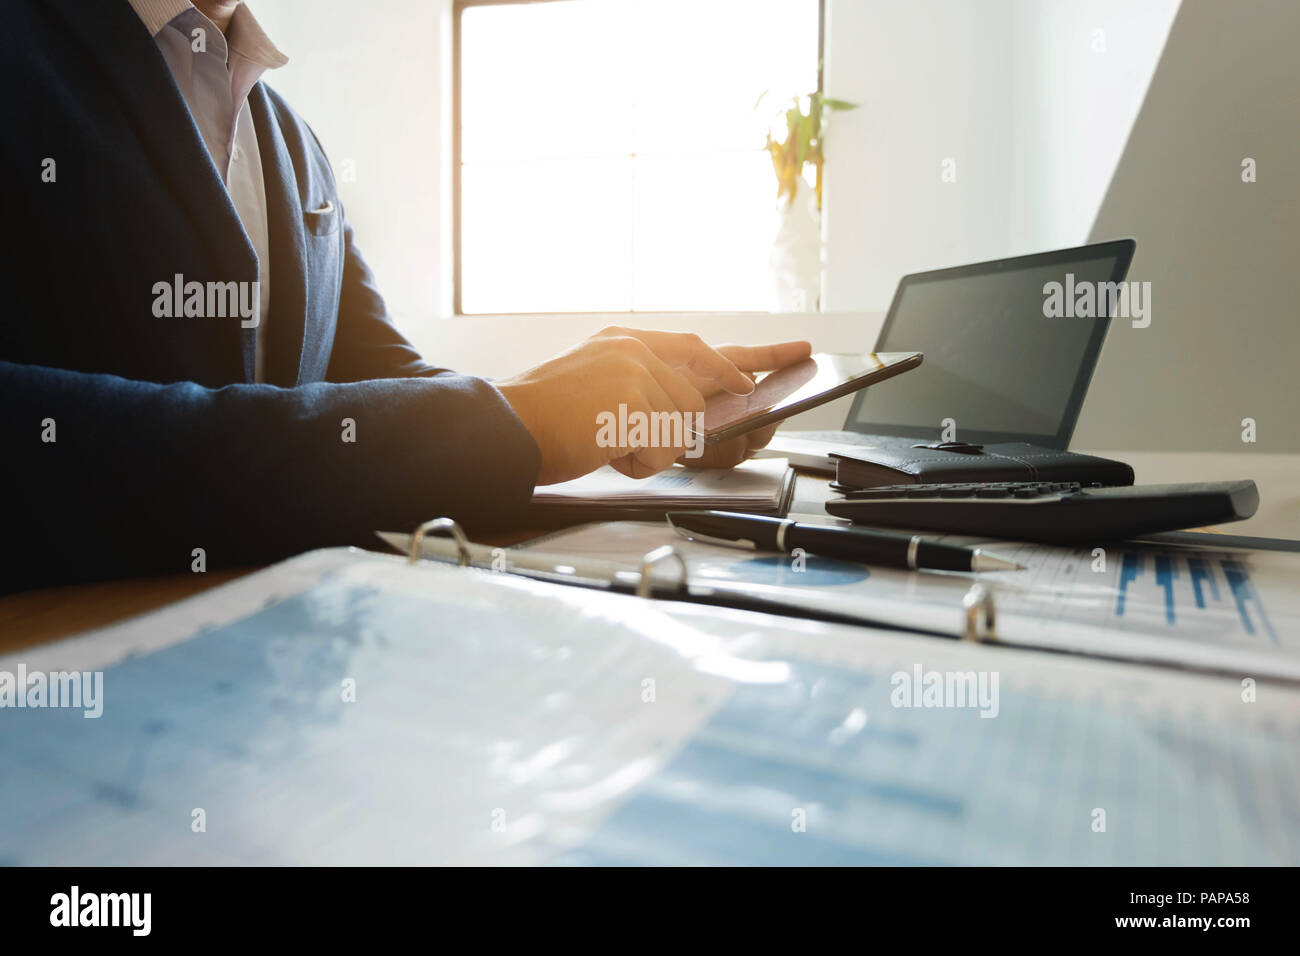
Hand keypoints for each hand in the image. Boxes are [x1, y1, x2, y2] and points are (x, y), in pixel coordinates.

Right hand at [495, 327, 808, 484]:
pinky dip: (634, 463)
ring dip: (645, 452)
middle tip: (631, 442)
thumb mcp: (595, 392)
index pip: (697, 348)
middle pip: (692, 402)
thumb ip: (640, 394)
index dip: (737, 362)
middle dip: (679, 432)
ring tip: (600, 442)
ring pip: (678, 430)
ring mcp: (634, 372)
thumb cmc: (542, 422)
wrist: (503, 429)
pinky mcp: (632, 401)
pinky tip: (600, 450)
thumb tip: (689, 422)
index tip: (771, 367)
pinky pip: (661, 449)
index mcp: (624, 343)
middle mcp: (633, 350)